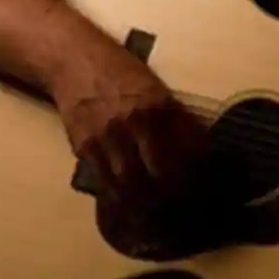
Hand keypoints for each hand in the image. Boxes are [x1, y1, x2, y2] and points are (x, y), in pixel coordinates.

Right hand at [50, 44, 208, 208]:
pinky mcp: (84, 147)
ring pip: (131, 183)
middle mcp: (133, 123)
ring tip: (159, 218)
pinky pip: (105, 181)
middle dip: (174, 196)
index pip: (184, 151)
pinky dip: (120, 198)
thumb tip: (202, 154)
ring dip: (147, 205)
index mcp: (158, 107)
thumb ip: (178, 121)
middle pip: (159, 173)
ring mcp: (106, 137)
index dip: (195, 176)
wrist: (74, 60)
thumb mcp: (157, 90)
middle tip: (183, 210)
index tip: (204, 191)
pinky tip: (130, 208)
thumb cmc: (122, 74)